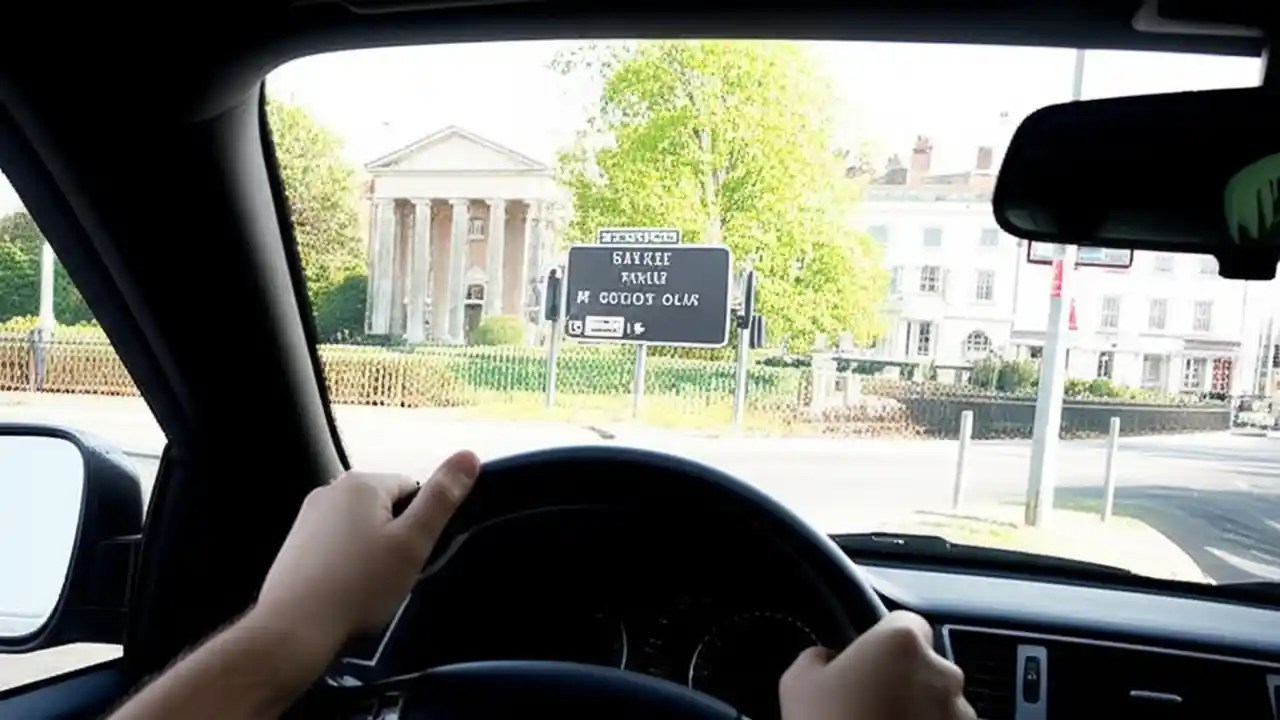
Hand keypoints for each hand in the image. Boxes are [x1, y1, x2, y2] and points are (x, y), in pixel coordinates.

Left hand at [252, 450, 480, 653]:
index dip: (419, 525)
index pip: (412, 490)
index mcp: (362, 483)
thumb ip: (441, 498)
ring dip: (370, 551)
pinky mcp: (294, 543)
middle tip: (392, 574)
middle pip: (384, 507)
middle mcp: (330, 489)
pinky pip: (336, 544)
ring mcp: (307, 516)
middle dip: (394, 537)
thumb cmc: (360, 585)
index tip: (412, 556)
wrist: (293, 629)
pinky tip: (343, 589)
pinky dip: (345, 562)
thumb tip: (469, 455)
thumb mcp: (412, 543)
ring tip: (367, 586)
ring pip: (360, 527)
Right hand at [779, 610, 975, 719]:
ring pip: (939, 702)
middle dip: (904, 681)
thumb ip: (818, 656)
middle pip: (924, 664)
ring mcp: (961, 714)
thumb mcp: (797, 683)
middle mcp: (941, 671)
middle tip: (868, 706)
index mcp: (900, 642)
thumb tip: (828, 658)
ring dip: (919, 712)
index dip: (883, 642)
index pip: (904, 621)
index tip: (865, 664)